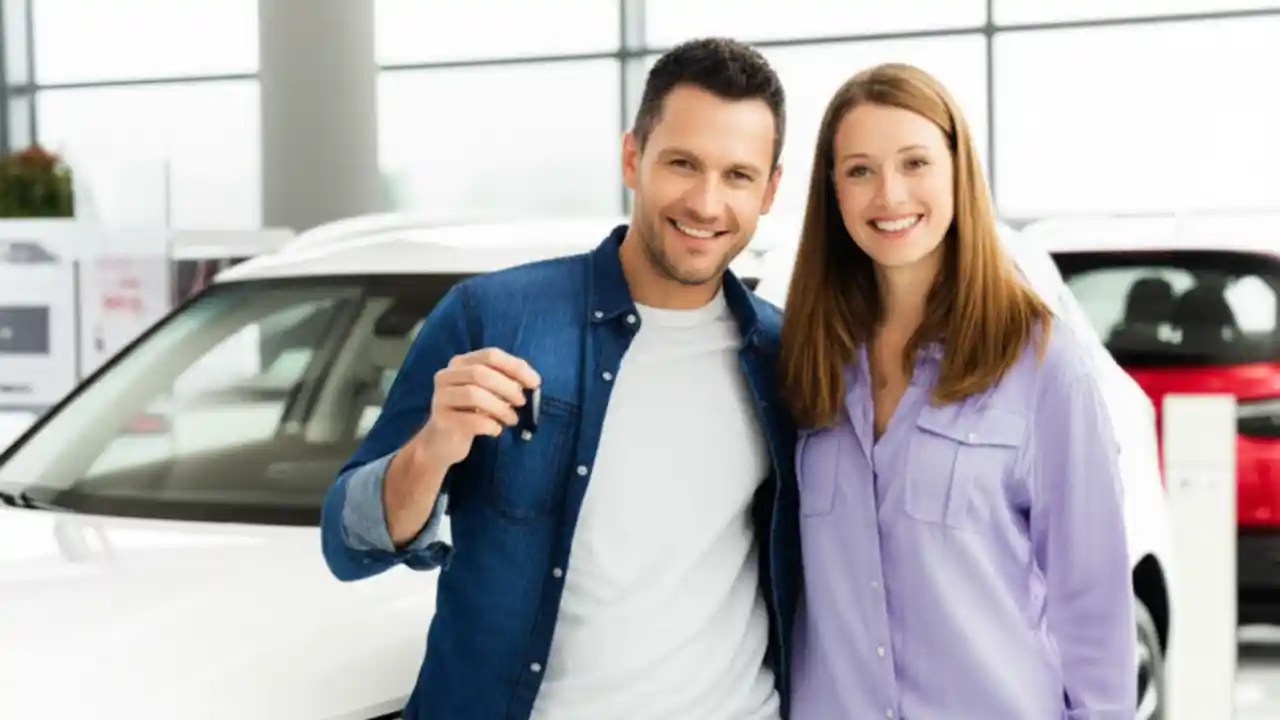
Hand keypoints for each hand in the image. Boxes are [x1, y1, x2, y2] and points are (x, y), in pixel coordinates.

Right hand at [418, 347, 540, 465]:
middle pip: (481, 373)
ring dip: (500, 408)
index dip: (516, 367)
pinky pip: (471, 421)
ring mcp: (441, 398)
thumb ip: (506, 382)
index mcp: (460, 363)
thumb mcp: (489, 393)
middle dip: (508, 388)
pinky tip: (496, 430)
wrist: (443, 441)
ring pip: (474, 395)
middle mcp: (446, 376)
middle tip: (522, 402)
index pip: (491, 355)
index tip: (535, 383)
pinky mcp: (441, 421)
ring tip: (511, 419)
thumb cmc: (472, 412)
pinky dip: (490, 426)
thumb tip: (530, 381)